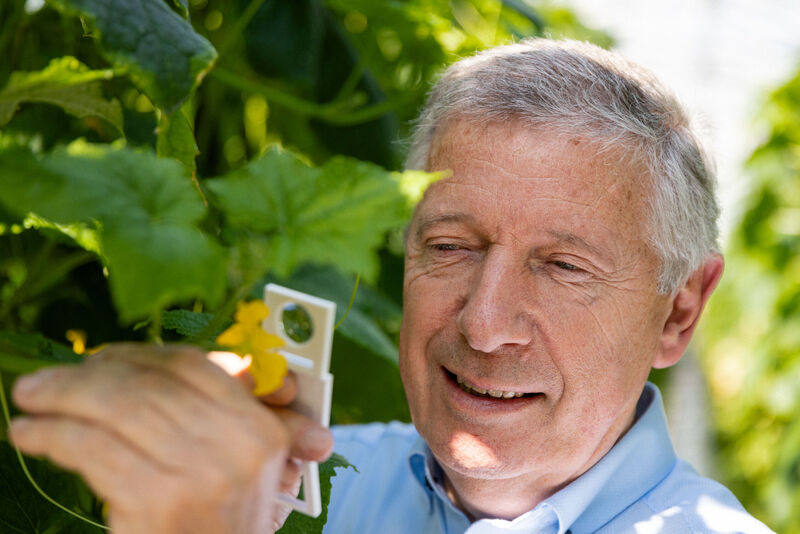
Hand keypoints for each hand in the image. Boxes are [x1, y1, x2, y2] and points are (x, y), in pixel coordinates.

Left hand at [8, 343, 332, 533]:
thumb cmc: (216, 526)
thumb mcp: (237, 467)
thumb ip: (212, 412)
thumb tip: (151, 365)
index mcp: (260, 427)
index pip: (192, 367)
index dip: (138, 356)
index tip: (100, 360)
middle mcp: (238, 444)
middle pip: (150, 384)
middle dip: (88, 375)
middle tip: (46, 380)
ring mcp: (201, 472)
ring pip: (120, 409)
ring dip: (62, 397)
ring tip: (30, 398)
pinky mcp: (159, 500)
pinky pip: (95, 449)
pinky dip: (53, 434)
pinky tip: (30, 433)